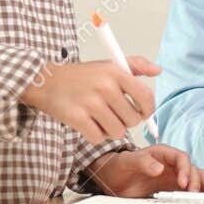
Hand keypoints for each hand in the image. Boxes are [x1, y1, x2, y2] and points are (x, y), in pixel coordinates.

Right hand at [20, 55, 157, 144]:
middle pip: (133, 119)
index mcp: (116, 72)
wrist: (46, 82)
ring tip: (101, 120)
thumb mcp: (109, 64)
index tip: (143, 113)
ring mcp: (90, 103)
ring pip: (118, 132)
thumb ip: (136, 65)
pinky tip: (89, 125)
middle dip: (127, 121)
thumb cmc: (81, 76)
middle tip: (115, 115)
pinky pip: (99, 138)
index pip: (146, 97)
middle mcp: (105, 86)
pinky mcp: (77, 118)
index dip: (148, 110)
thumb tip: (158, 70)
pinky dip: (95, 136)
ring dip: (111, 131)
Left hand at [85, 145, 203, 196]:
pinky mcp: (171, 187)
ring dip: (203, 185)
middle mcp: (171, 164)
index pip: (181, 158)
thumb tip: (159, 168)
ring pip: (195, 177)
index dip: (185, 169)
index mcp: (163, 153)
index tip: (182, 183)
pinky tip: (203, 200)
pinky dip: (197, 193)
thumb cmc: (119, 166)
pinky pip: (188, 189)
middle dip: (196, 181)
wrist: (112, 178)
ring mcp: (173, 176)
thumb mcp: (127, 162)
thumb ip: (142, 162)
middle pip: (192, 169)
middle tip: (193, 194)